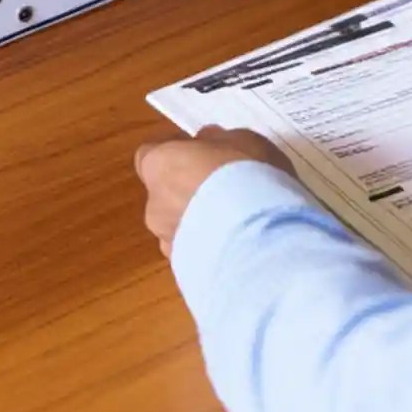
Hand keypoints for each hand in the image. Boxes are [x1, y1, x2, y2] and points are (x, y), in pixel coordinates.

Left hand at [135, 126, 294, 257]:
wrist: (260, 238)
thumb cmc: (247, 175)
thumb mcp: (243, 141)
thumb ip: (219, 142)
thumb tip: (207, 141)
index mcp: (160, 166)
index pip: (151, 155)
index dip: (175, 154)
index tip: (198, 153)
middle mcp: (155, 205)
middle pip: (166, 194)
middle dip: (190, 192)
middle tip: (226, 189)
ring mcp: (168, 242)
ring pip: (182, 228)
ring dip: (202, 224)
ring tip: (240, 223)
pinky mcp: (187, 270)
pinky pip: (199, 254)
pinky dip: (213, 249)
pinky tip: (242, 246)